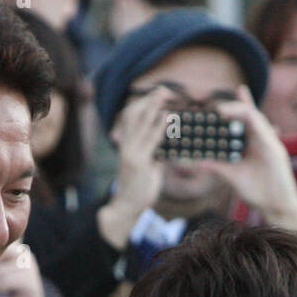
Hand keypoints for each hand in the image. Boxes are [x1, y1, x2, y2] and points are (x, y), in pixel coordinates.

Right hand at [98, 86, 169, 250]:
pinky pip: (150, 141)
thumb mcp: (148, 166)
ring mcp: (131, 153)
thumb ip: (156, 153)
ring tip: (165, 95)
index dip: (143, 103)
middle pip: (134, 114)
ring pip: (141, 124)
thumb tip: (169, 144)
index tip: (158, 95)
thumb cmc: (139, 187)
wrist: (127, 207)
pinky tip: (167, 118)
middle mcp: (126, 145)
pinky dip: (158, 127)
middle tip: (164, 89)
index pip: (131, 116)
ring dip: (154, 107)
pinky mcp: (139, 163)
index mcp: (126, 143)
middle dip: (149, 100)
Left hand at [193, 86, 296, 232]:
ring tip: (220, 109)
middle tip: (216, 107)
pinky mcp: (275, 148)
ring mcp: (270, 142)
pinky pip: (262, 128)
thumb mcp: (232, 176)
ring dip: (238, 110)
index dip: (233, 110)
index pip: (242, 122)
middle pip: (248, 115)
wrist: (276, 207)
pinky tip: (239, 116)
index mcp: (254, 144)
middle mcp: (262, 139)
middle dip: (233, 108)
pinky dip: (250, 120)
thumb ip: (217, 166)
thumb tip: (197, 162)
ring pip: (254, 117)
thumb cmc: (258, 193)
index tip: (216, 107)